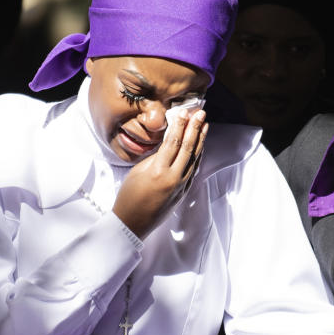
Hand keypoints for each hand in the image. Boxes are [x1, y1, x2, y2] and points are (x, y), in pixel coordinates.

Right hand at [112, 108, 206, 238]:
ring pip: (194, 158)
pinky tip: (199, 146)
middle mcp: (173, 178)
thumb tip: (168, 144)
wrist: (133, 223)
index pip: (173, 142)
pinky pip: (193, 169)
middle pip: (188, 148)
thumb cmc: (129, 196)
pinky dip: (197, 155)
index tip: (184, 112)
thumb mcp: (138, 171)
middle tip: (200, 113)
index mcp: (158, 171)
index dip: (180, 125)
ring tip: (204, 125)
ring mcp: (181, 186)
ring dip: (200, 140)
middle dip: (195, 128)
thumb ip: (155, 157)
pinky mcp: (183, 191)